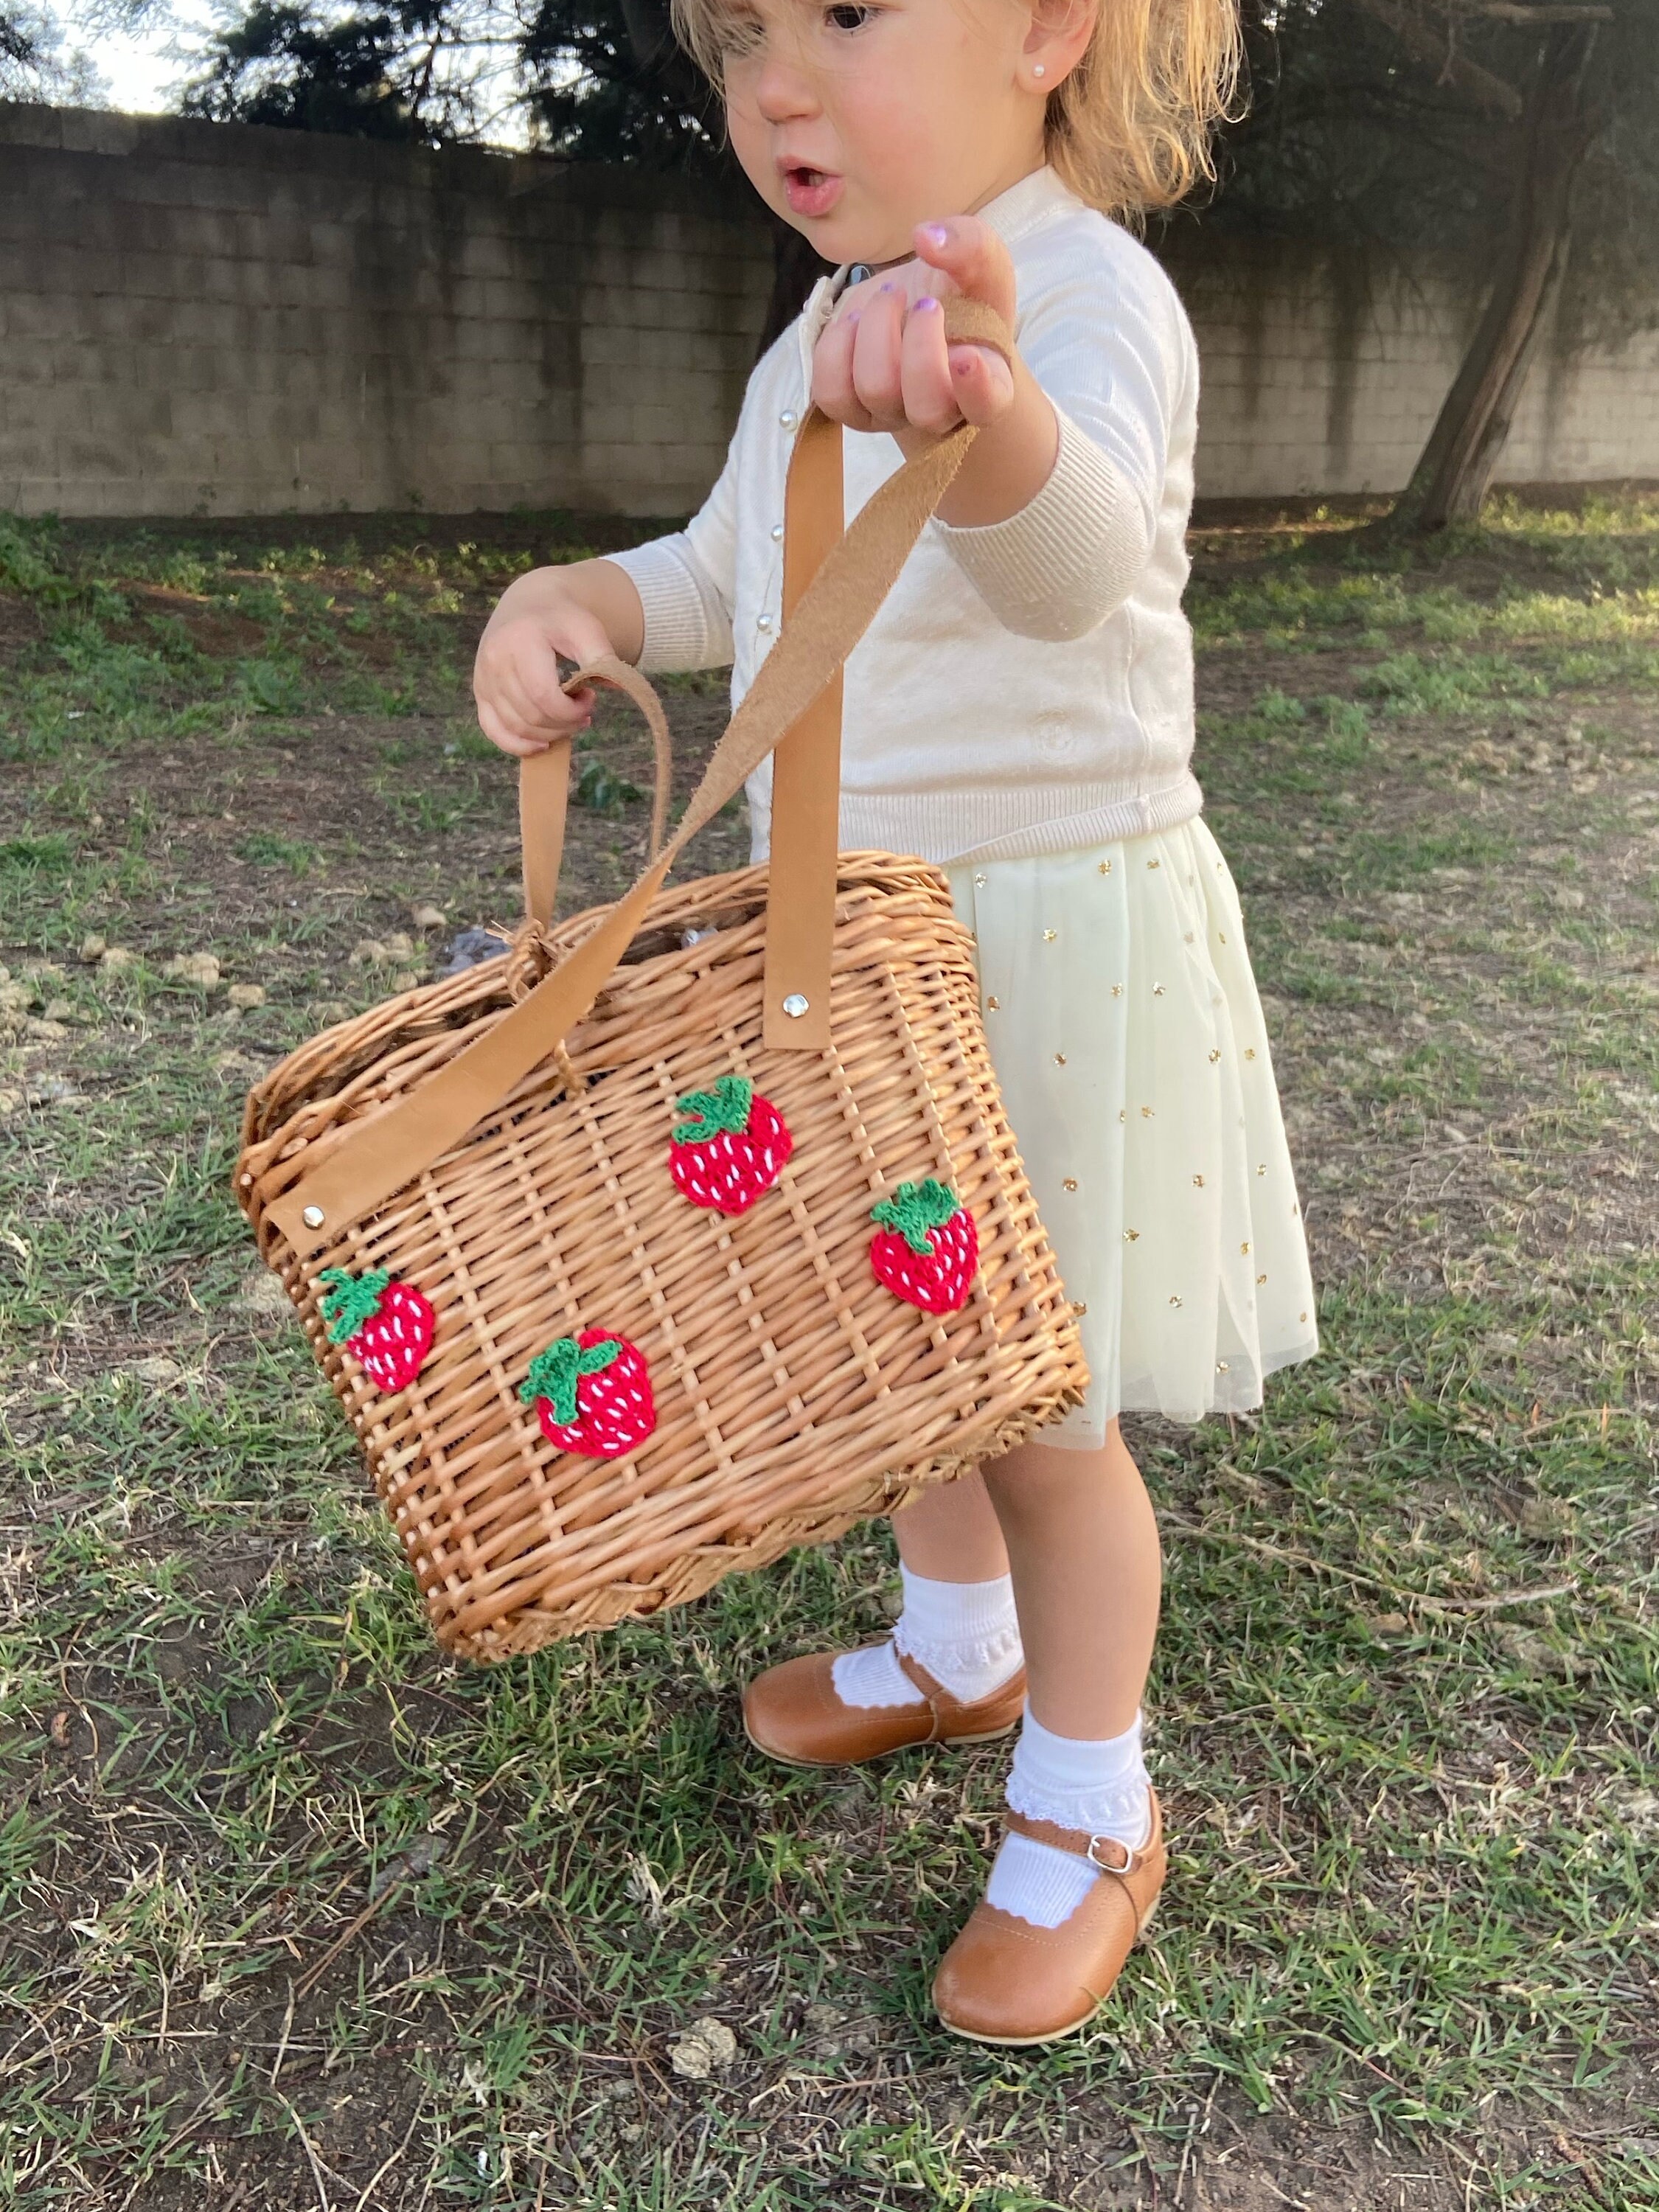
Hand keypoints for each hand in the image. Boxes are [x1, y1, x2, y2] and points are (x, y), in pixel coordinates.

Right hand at [473, 570, 614, 758]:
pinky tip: (542, 744)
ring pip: (515, 727)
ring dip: (548, 734)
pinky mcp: (480, 692)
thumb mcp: (587, 629)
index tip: (590, 699)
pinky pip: (493, 731)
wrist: (530, 604)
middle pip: (531, 716)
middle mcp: (494, 660)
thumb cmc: (562, 618)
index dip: (571, 711)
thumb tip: (619, 688)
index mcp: (520, 641)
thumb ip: (603, 657)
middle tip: (583, 713)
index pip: (543, 696)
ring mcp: (483, 678)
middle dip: (564, 724)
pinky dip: (518, 745)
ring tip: (568, 720)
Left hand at [810, 214, 1017, 443]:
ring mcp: (891, 415)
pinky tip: (856, 320)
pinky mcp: (849, 407)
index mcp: (988, 384)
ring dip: (877, 329)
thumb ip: (969, 245)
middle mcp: (940, 413)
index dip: (977, 391)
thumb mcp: (981, 260)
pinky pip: (830, 391)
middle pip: (926, 408)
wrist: (920, 304)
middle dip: (919, 345)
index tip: (966, 355)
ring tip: (891, 298)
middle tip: (924, 303)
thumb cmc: (962, 292)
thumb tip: (927, 239)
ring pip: (876, 390)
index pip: (988, 406)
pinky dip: (837, 345)